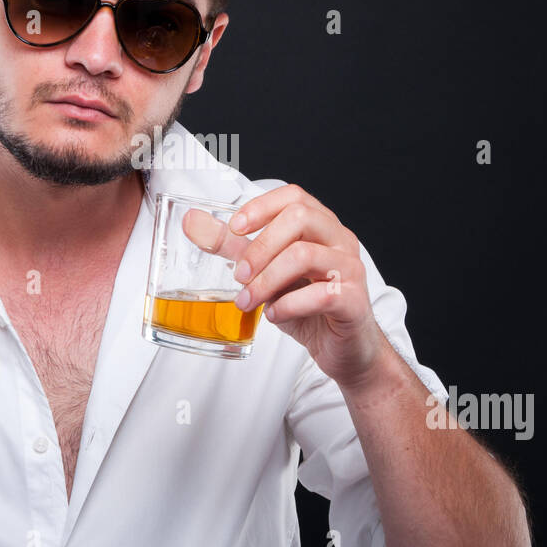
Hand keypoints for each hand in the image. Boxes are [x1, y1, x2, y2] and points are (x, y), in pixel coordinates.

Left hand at [181, 184, 387, 389]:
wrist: (342, 349)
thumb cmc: (307, 307)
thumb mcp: (265, 274)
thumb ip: (232, 247)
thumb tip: (192, 222)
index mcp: (321, 227)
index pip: (293, 196)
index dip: (260, 207)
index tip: (234, 228)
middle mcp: (340, 241)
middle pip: (300, 217)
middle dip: (260, 246)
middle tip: (238, 274)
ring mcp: (350, 269)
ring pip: (305, 255)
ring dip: (267, 279)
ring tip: (247, 301)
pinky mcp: (354, 301)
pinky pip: (321, 294)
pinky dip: (288, 306)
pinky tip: (274, 315)